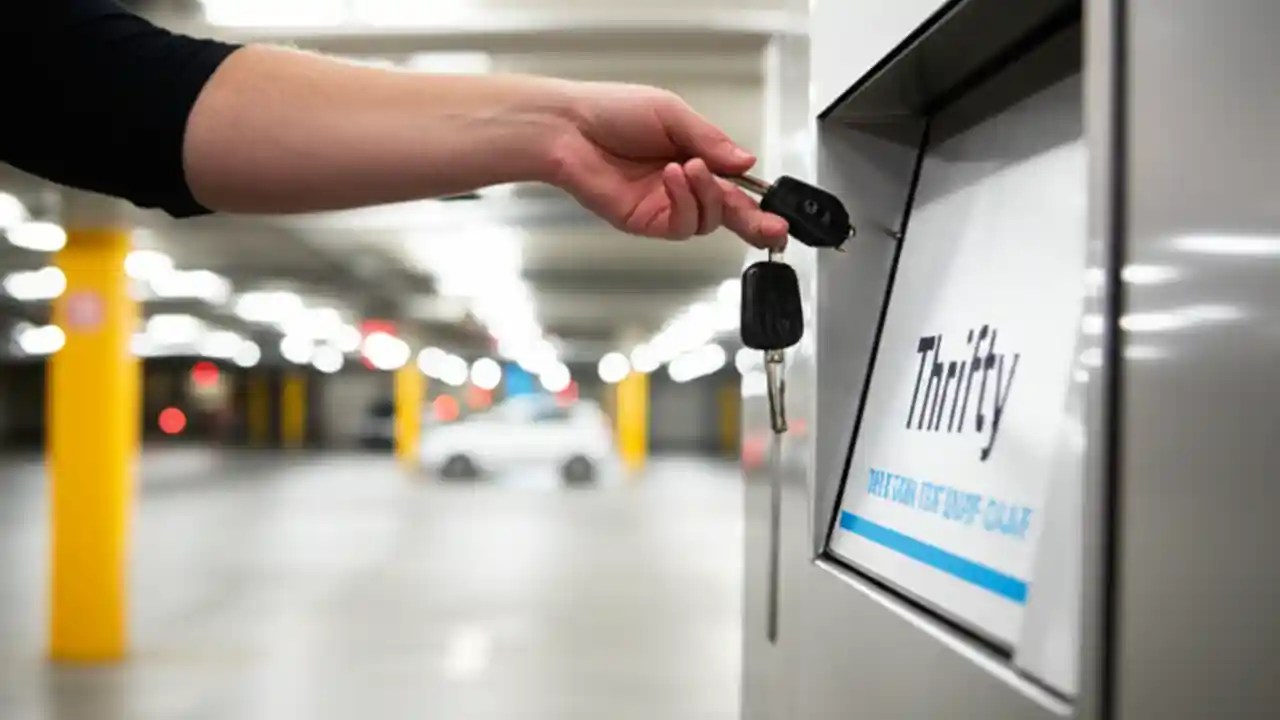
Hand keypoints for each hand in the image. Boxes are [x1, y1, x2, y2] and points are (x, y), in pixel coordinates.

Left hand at [546, 83, 788, 248]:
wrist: (570, 128)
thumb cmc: (613, 112)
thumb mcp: (673, 114)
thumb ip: (712, 141)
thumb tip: (746, 162)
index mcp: (695, 156)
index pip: (734, 184)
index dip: (759, 200)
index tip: (780, 211)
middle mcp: (683, 186)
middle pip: (728, 214)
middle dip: (755, 223)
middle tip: (773, 227)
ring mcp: (665, 206)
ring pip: (708, 220)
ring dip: (708, 195)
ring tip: (691, 167)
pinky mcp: (647, 222)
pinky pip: (681, 224)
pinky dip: (684, 200)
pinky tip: (673, 177)